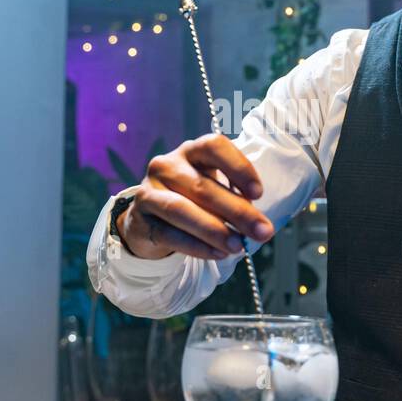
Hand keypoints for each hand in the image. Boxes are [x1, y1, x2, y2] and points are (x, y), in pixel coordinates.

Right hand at [117, 133, 274, 260]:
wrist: (149, 220)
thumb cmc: (192, 201)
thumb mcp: (213, 190)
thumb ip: (234, 199)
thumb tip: (258, 224)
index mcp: (191, 151)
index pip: (214, 146)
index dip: (238, 167)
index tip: (259, 193)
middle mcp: (167, 165)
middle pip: (202, 186)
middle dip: (237, 211)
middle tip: (262, 231)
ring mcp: (149, 190)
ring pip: (182, 210)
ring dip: (214, 230)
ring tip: (238, 246)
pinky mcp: (139, 217)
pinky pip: (169, 234)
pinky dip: (196, 246)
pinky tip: (217, 254)